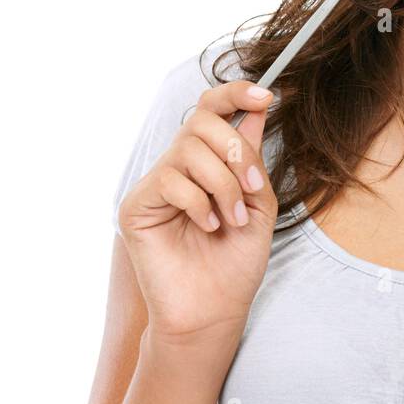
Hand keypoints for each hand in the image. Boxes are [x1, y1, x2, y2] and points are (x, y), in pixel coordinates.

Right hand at [116, 78, 278, 340]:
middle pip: (201, 121)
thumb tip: (256, 110)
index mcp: (208, 163)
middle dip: (236, 152)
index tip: (267, 96)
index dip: (235, 94)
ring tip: (232, 220)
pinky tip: (207, 227)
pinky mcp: (136, 206)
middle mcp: (178, 167)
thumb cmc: (236, 263)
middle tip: (252, 190)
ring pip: (189, 150)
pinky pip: (170, 180)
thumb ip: (254, 160)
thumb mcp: (260, 205)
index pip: (211, 110)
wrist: (215, 309)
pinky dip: (199, 202)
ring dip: (224, 185)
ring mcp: (155, 185)